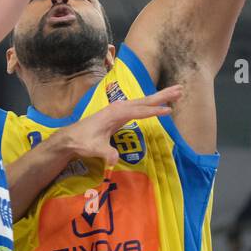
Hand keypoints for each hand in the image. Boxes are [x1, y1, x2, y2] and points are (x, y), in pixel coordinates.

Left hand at [44, 85, 181, 170]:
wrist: (71, 137)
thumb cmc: (82, 142)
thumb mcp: (93, 148)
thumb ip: (105, 152)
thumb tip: (114, 160)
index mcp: (115, 114)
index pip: (139, 111)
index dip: (154, 111)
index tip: (169, 110)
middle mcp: (119, 108)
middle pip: (145, 100)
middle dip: (162, 95)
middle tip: (180, 89)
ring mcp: (119, 110)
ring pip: (144, 102)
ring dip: (160, 97)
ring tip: (176, 92)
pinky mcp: (120, 114)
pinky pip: (140, 107)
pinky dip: (152, 104)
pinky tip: (159, 103)